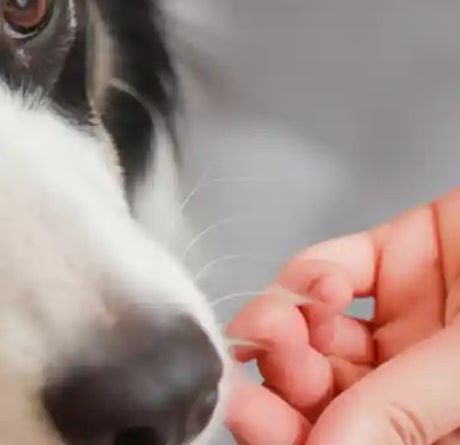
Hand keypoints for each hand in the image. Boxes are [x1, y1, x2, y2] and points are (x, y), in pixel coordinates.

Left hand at [225, 189, 459, 444]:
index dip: (286, 432)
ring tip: (284, 318)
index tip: (243, 410)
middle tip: (255, 354)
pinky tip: (327, 283)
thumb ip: (399, 410)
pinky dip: (313, 275)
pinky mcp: (404, 256)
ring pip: (316, 333)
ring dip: (285, 324)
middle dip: (277, 375)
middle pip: (322, 393)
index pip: (345, 439)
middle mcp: (423, 380)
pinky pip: (334, 269)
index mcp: (448, 425)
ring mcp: (411, 320)